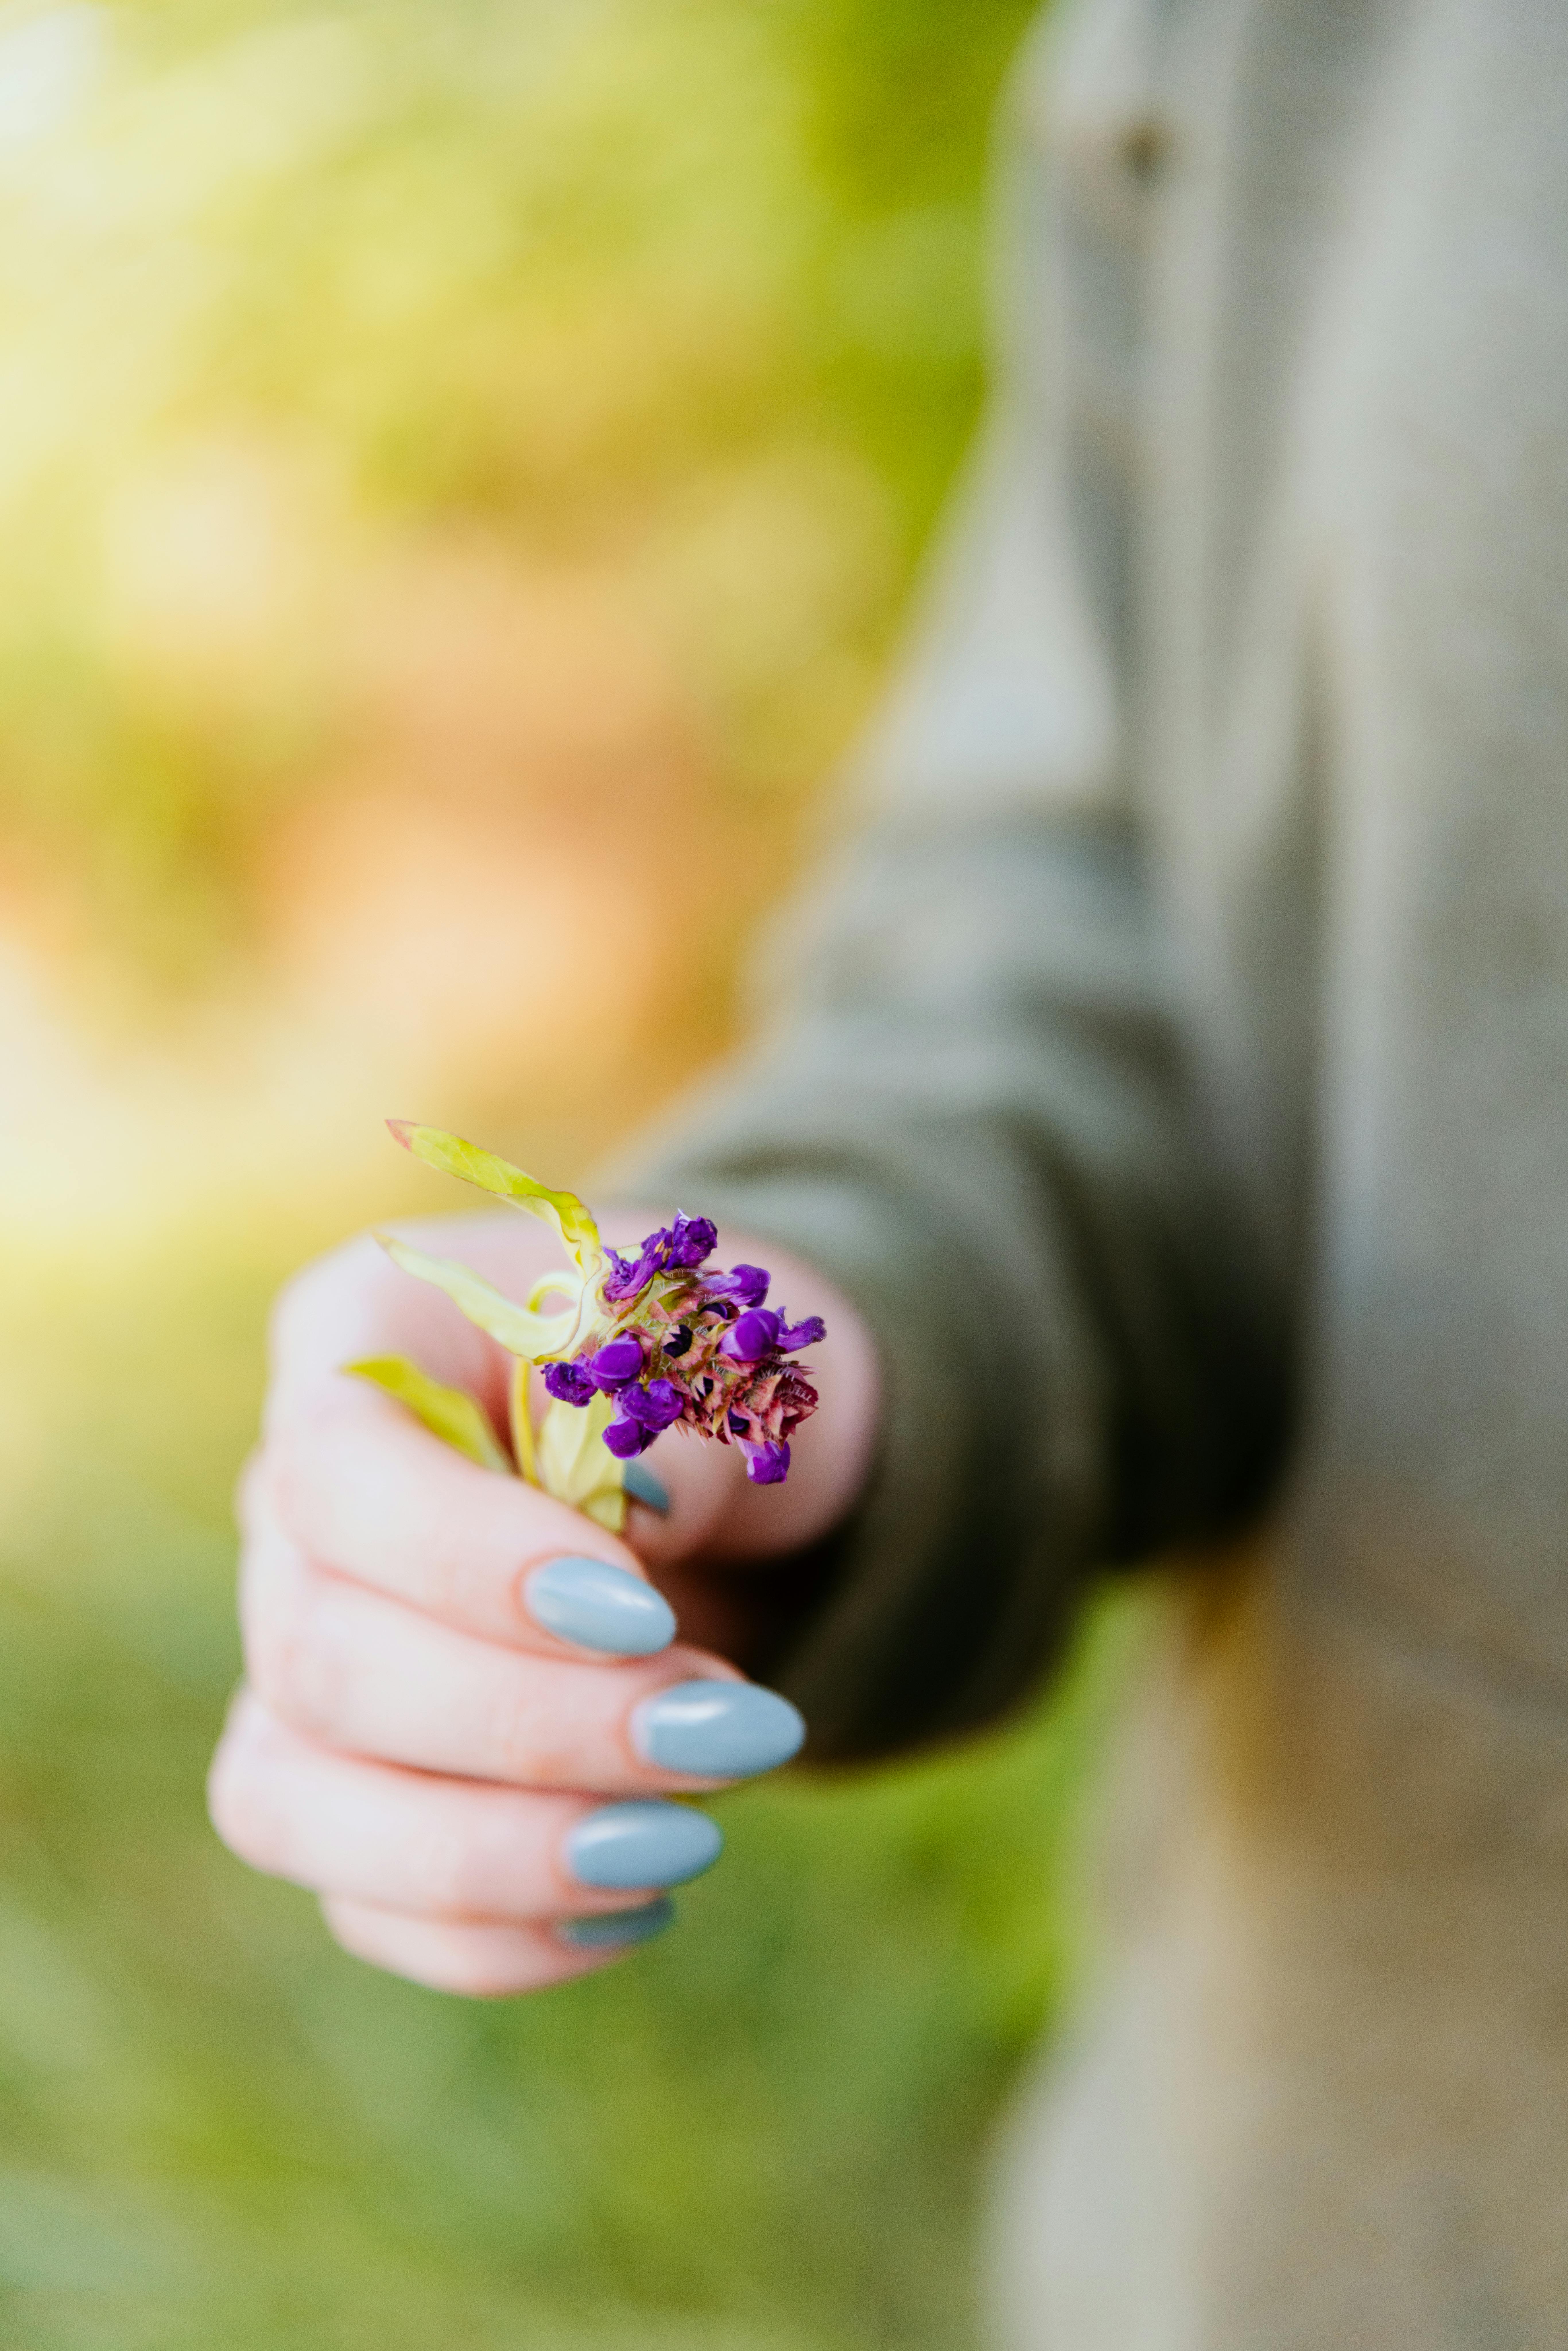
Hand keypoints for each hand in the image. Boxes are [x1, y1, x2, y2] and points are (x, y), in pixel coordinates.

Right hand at [208, 1207, 879, 1995]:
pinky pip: (360, 1905)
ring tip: (689, 1843)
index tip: (642, 1608)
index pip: (337, 1473)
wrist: (701, 1446)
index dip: (470, 1560)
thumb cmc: (698, 1370)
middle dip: (537, 1725)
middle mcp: (289, 1511)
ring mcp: (293, 1662)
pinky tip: (639, 1904)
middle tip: (734, 1729)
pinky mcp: (339, 1791)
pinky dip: (500, 1935)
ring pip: (299, 1803)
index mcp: (359, 1341)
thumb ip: (670, 1426)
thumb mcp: (718, 1351)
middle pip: (326, 1659)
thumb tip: (636, 1527)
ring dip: (503, 1853)